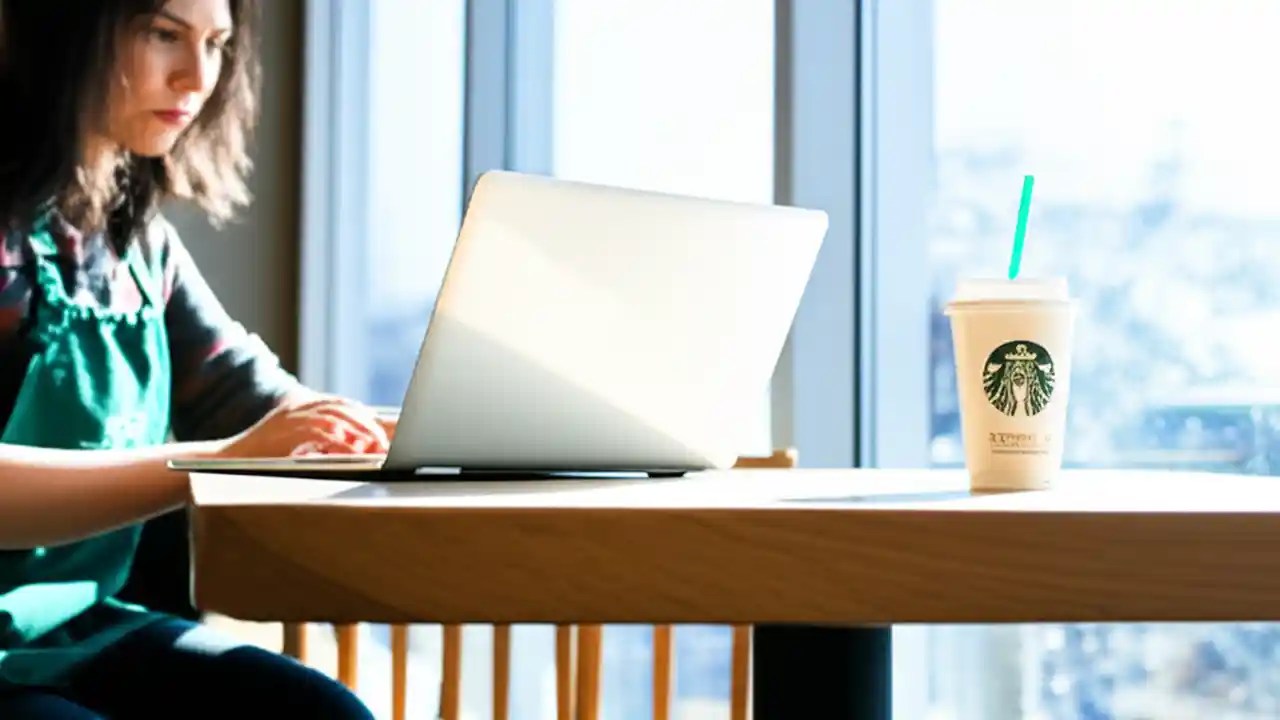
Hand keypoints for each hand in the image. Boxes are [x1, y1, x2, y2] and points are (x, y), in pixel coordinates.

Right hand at [218, 395, 391, 458]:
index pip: (338, 403)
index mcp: (298, 406)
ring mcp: (290, 417)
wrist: (224, 461)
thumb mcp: (290, 441)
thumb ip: (315, 438)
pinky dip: (341, 442)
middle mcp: (296, 407)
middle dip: (366, 423)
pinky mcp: (286, 432)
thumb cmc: (259, 457)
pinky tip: (354, 453)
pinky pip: (320, 433)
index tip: (377, 426)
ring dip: (359, 432)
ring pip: (336, 417)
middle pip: (341, 407)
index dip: (360, 414)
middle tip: (382, 440)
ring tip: (375, 447)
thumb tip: (348, 445)